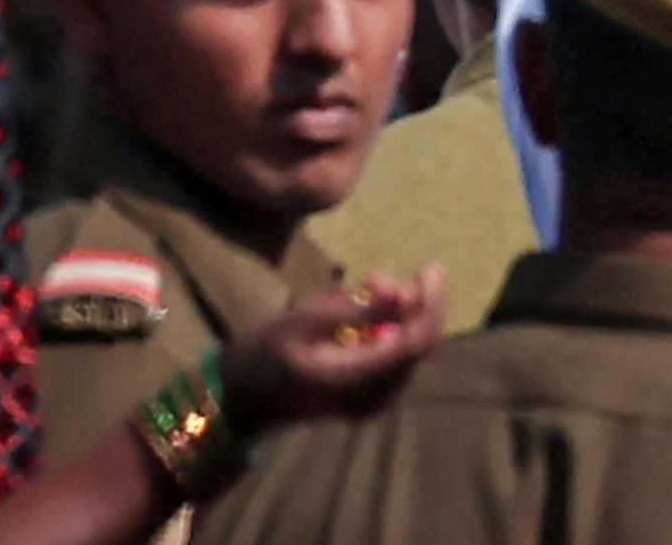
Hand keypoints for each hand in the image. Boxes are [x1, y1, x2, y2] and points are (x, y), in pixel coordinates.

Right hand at [222, 267, 446, 431]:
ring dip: (397, 313)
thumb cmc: (266, 353)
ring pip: (408, 351)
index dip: (430, 303)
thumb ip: (358, 311)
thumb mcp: (305, 322)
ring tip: (363, 287)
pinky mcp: (369, 399)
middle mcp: (375, 398)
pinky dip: (388, 329)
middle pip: (419, 346)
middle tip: (373, 277)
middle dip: (410, 303)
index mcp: (358, 381)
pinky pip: (394, 359)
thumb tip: (407, 294)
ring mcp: (373, 403)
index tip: (429, 268)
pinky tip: (362, 310)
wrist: (240, 399)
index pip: (416, 342)